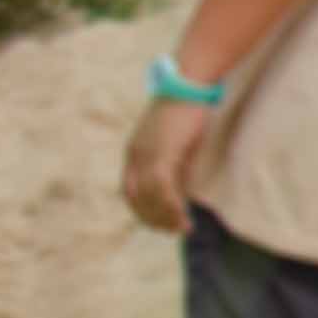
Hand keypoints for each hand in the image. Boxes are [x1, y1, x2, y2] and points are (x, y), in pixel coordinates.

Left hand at [121, 97, 210, 233]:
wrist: (188, 85)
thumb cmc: (186, 112)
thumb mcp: (176, 144)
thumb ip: (175, 167)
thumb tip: (181, 192)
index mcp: (133, 153)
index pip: (129, 191)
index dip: (141, 210)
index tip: (157, 223)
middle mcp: (134, 156)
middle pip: (135, 198)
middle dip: (152, 219)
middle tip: (171, 231)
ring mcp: (145, 155)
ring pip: (149, 197)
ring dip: (165, 216)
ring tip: (182, 228)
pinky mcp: (161, 153)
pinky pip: (162, 188)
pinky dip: (171, 206)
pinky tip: (183, 216)